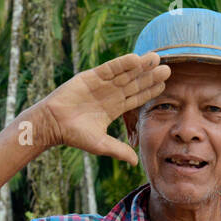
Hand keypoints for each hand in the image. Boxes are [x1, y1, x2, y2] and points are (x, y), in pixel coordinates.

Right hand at [29, 52, 169, 164]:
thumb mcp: (101, 144)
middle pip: (134, 83)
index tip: (164, 85)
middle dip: (150, 77)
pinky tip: (136, 58)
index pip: (136, 98)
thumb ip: (119, 150)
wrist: (53, 124)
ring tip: (156, 57)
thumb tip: (135, 163)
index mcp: (113, 108)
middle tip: (168, 68)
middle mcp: (109, 94)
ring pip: (125, 74)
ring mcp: (100, 84)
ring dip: (140, 67)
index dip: (149, 91)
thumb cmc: (74, 135)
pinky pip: (110, 68)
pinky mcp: (90, 77)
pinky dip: (122, 63)